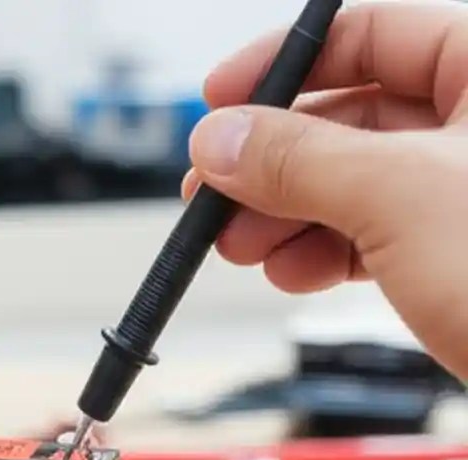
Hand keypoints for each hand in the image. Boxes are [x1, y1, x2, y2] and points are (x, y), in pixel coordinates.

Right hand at [183, 1, 467, 377]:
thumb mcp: (399, 198)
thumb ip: (298, 158)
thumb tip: (223, 138)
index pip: (372, 34)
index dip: (283, 66)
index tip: (218, 102)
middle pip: (354, 114)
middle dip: (273, 161)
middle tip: (215, 191)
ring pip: (360, 179)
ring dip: (288, 213)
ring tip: (244, 246)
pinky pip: (382, 230)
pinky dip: (329, 250)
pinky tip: (293, 271)